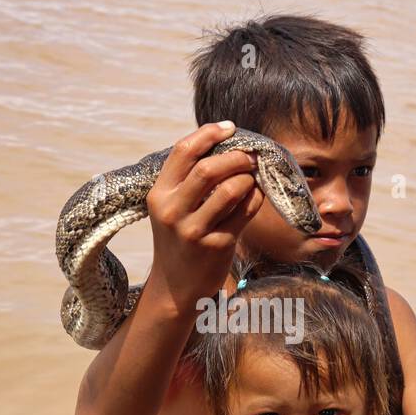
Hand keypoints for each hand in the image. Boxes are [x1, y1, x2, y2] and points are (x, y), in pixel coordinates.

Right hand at [147, 122, 264, 308]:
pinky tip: (256, 195)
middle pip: (208, 168)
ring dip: (249, 177)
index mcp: (159, 195)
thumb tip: (224, 142)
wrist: (176, 287)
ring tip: (252, 177)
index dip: (209, 133)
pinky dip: (256, 197)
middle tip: (250, 156)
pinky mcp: (217, 245)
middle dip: (236, 156)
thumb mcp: (171, 207)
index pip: (183, 151)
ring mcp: (194, 230)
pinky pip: (245, 211)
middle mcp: (173, 211)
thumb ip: (188, 179)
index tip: (229, 128)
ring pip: (231, 189)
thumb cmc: (179, 239)